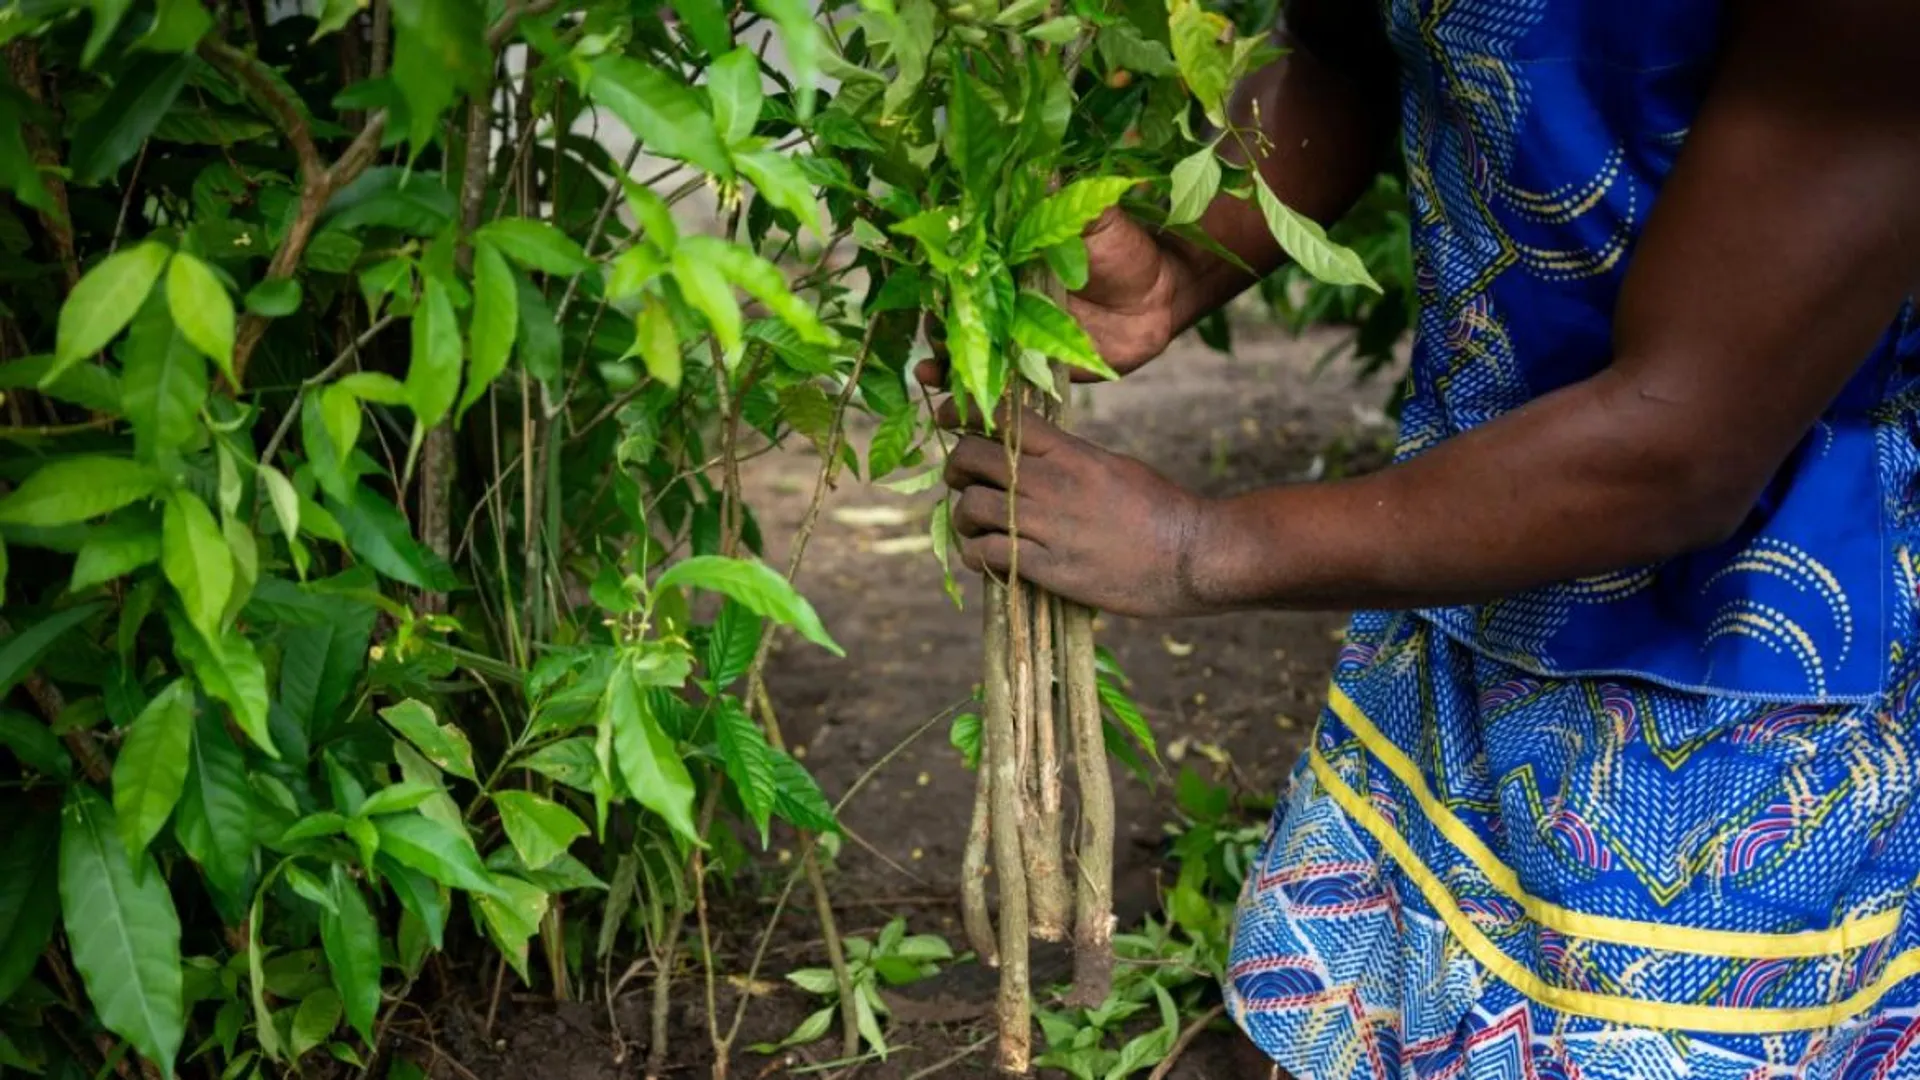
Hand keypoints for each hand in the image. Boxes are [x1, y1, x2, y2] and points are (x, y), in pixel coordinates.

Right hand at [916, 209, 1194, 387]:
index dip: (940, 273)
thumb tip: (1045, 168)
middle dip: (935, 320)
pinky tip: (941, 391)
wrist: (1155, 298)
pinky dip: (961, 385)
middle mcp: (998, 288)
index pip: (960, 260)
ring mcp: (1007, 328)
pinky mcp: (1021, 363)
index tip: (927, 283)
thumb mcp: (1095, 220)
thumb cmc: (1122, 250)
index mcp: (1006, 250)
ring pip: (960, 343)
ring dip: (938, 356)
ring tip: (928, 369)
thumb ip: (1067, 200)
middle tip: (932, 330)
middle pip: (952, 305)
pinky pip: (986, 376)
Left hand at [939, 402, 1213, 618]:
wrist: (1193, 555)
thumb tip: (1037, 454)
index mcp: (1070, 452)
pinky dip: (976, 555)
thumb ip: (1070, 458)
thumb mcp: (1114, 466)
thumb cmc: (1160, 509)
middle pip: (972, 458)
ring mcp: (1048, 525)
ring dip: (963, 518)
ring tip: (974, 527)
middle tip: (962, 482)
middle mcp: (1053, 482)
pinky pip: (987, 553)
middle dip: (957, 469)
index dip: (963, 414)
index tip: (947, 417)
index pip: (1002, 419)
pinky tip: (985, 558)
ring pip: (971, 506)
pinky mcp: (1049, 568)